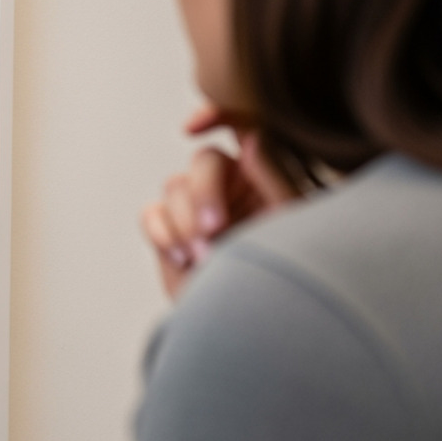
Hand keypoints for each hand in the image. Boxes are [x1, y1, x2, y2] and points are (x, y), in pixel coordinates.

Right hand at [141, 105, 298, 299]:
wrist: (253, 327)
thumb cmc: (287, 278)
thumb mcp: (290, 223)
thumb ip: (275, 176)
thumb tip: (253, 136)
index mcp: (266, 171)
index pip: (242, 124)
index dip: (216, 114)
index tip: (192, 127)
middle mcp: (231, 183)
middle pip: (203, 161)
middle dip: (203, 195)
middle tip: (214, 232)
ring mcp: (197, 206)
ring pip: (173, 187)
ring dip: (185, 223)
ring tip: (205, 258)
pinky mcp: (170, 230)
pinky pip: (151, 214)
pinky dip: (162, 234)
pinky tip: (183, 259)